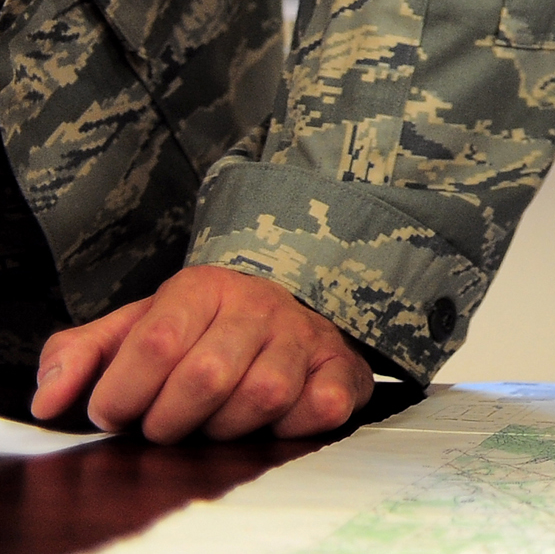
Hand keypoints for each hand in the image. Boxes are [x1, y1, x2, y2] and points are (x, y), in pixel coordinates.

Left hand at [32, 265, 373, 440]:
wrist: (279, 319)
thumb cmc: (195, 335)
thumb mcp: (129, 332)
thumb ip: (76, 358)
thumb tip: (49, 400)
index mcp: (203, 287)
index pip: (156, 343)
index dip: (124, 394)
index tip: (115, 412)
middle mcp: (260, 303)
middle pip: (206, 376)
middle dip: (169, 421)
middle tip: (162, 426)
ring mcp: (305, 334)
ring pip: (263, 396)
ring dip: (224, 429)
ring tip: (212, 423)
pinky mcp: (342, 367)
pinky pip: (321, 407)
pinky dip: (290, 428)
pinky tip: (267, 423)